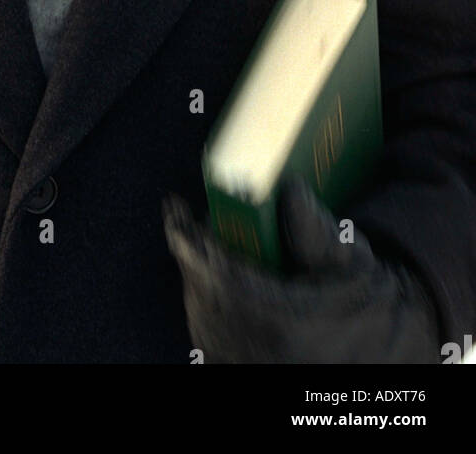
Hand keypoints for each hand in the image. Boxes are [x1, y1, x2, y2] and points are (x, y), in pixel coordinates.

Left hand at [162, 176, 440, 362]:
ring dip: (197, 282)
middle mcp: (264, 357)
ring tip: (202, 250)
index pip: (220, 279)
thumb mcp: (353, 260)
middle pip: (203, 297)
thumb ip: (315, 229)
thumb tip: (289, 190)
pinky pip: (210, 342)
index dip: (193, 244)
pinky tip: (210, 285)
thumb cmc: (372, 303)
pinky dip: (206, 310)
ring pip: (202, 321)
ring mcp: (253, 373)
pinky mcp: (248, 377)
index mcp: (287, 326)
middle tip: (189, 224)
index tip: (177, 213)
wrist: (391, 356)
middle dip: (193, 256)